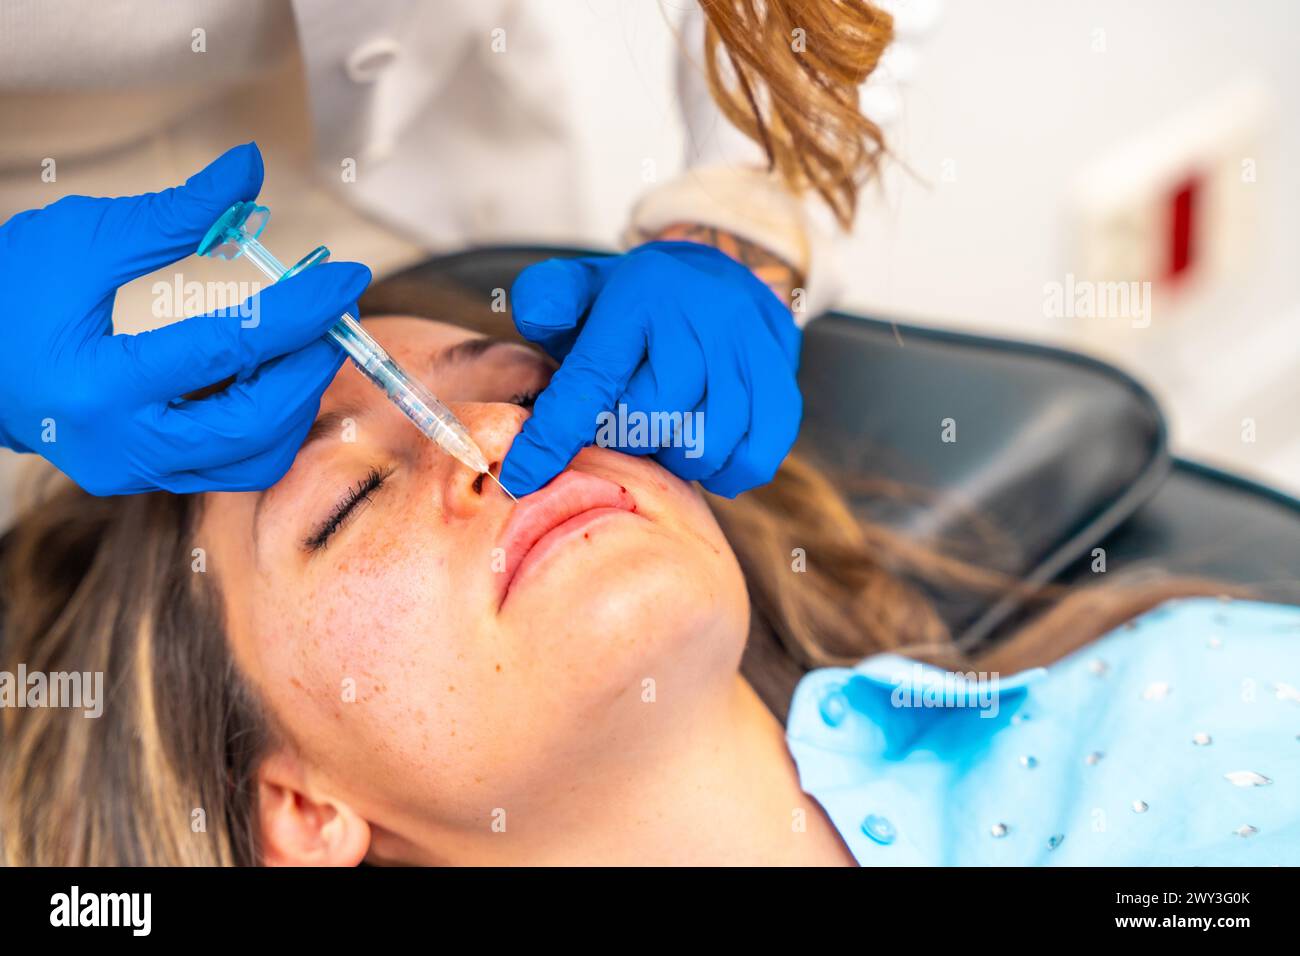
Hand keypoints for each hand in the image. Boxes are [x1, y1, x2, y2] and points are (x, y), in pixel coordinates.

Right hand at [0, 143, 370, 493]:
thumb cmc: (10, 291)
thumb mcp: (86, 238)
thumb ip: (177, 213)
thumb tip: (250, 169)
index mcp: (100, 384)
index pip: (230, 347)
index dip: (300, 311)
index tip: (346, 278)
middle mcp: (122, 446)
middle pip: (257, 423)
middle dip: (310, 368)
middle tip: (335, 318)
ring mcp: (136, 472)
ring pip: (255, 458)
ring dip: (296, 401)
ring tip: (304, 344)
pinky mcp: (148, 478)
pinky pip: (233, 463)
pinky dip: (267, 421)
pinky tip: (270, 373)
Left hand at [499, 241, 801, 497]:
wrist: (725, 275)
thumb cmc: (636, 303)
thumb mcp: (583, 287)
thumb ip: (546, 298)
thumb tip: (538, 318)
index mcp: (641, 295)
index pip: (593, 379)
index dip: (555, 436)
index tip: (522, 477)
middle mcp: (702, 316)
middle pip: (652, 419)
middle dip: (626, 436)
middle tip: (622, 424)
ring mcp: (750, 350)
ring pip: (706, 443)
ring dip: (676, 457)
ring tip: (663, 434)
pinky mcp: (783, 383)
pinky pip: (755, 456)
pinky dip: (725, 471)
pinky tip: (703, 452)